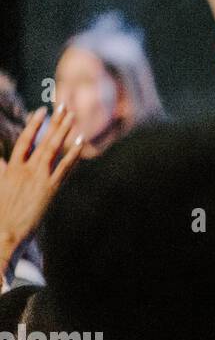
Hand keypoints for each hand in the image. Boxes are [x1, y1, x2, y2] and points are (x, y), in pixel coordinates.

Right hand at [0, 105, 82, 262]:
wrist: (4, 232)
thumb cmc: (0, 212)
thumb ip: (1, 170)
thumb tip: (0, 161)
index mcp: (11, 168)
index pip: (24, 140)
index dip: (33, 124)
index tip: (40, 111)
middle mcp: (26, 170)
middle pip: (42, 140)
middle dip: (54, 122)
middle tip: (63, 106)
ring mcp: (39, 178)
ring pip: (54, 150)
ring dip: (64, 132)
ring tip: (73, 117)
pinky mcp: (51, 189)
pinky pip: (65, 167)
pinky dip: (73, 153)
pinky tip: (81, 141)